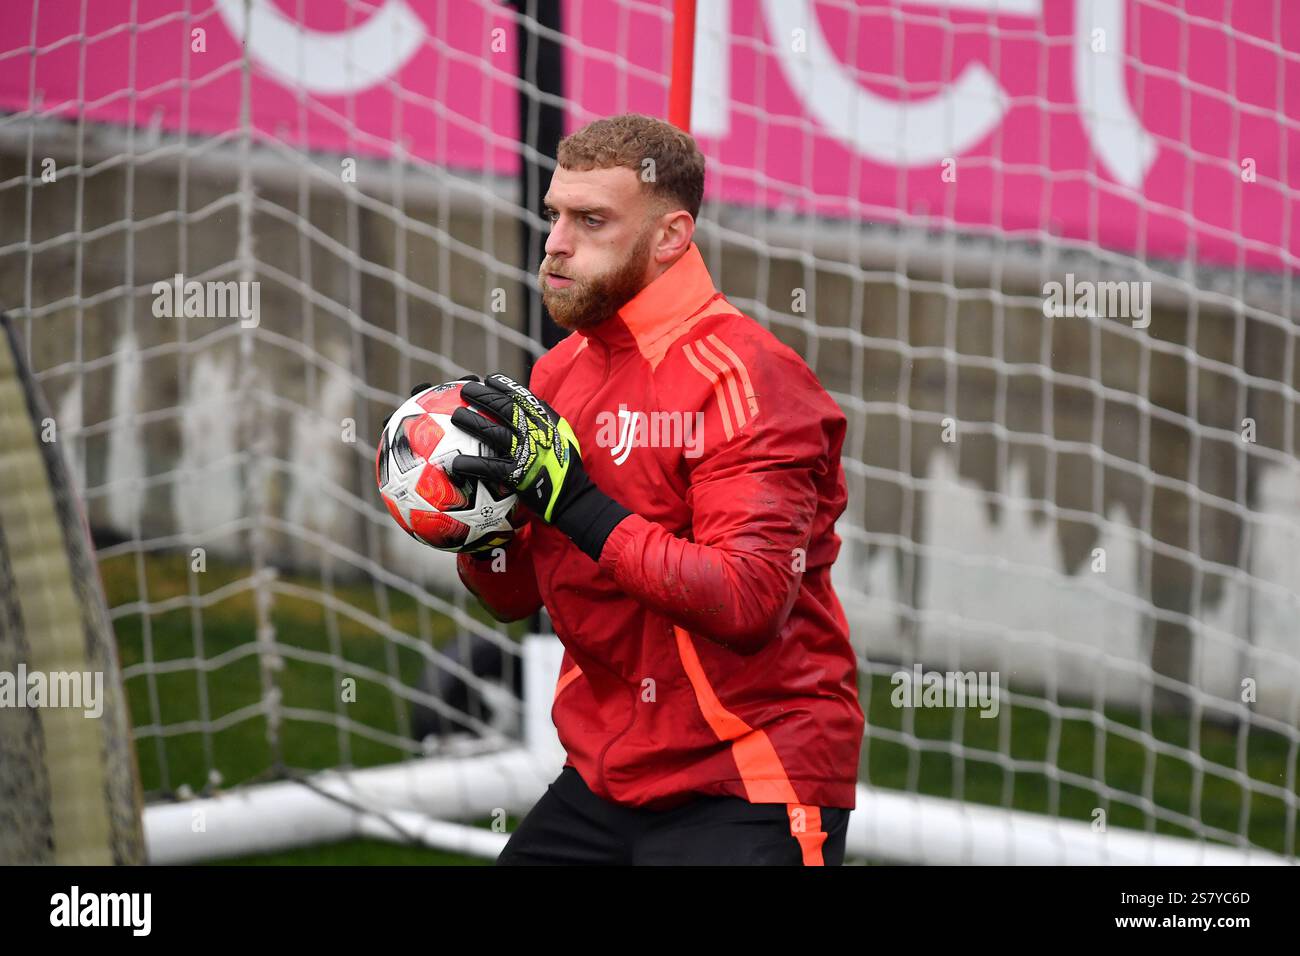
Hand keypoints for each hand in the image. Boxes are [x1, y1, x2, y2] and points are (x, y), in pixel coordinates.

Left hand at [449, 373, 630, 560]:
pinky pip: (488, 467)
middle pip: (504, 408)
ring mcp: (526, 453)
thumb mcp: (563, 436)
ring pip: (493, 432)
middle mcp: (535, 433)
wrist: (573, 496)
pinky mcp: (517, 474)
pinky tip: (455, 463)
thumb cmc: (565, 466)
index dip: (504, 385)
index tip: (488, 379)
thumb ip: (546, 420)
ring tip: (456, 416)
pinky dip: (470, 464)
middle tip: (465, 390)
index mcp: (546, 422)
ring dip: (472, 422)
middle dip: (482, 396)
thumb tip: (530, 405)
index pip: (523, 396)